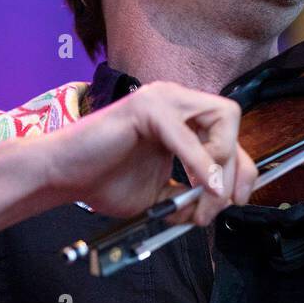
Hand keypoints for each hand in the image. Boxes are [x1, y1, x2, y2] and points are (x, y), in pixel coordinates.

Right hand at [37, 80, 257, 224]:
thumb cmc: (103, 180)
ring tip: (202, 199)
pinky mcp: (145, 107)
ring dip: (220, 164)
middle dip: (234, 168)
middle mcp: (176, 100)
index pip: (230, 131)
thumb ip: (191, 196)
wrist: (61, 178)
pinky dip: (200, 163)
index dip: (242, 167)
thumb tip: (219, 204)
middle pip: (231, 120)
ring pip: (221, 119)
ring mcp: (162, 98)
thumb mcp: (161, 196)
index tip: (236, 199)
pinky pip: (187, 135)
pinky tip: (200, 186)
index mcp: (182, 117)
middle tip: (216, 204)